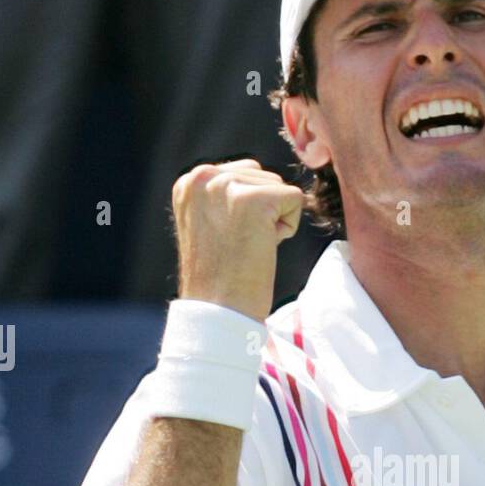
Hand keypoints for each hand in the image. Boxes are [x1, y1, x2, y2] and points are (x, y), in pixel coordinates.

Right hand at [171, 157, 303, 320]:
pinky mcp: (256, 200)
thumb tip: (262, 179)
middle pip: (263, 177)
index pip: (243, 174)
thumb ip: (225, 196)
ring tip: (247, 247)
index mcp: (189, 182)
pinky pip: (295, 199)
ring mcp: (228, 186)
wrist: (218, 311)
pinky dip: (287, 228)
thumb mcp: (209, 223)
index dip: (247, 211)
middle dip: (262, 212)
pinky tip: (262, 247)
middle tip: (238, 245)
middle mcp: (203, 176)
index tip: (228, 239)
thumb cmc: (218, 277)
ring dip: (273, 220)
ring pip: (279, 188)